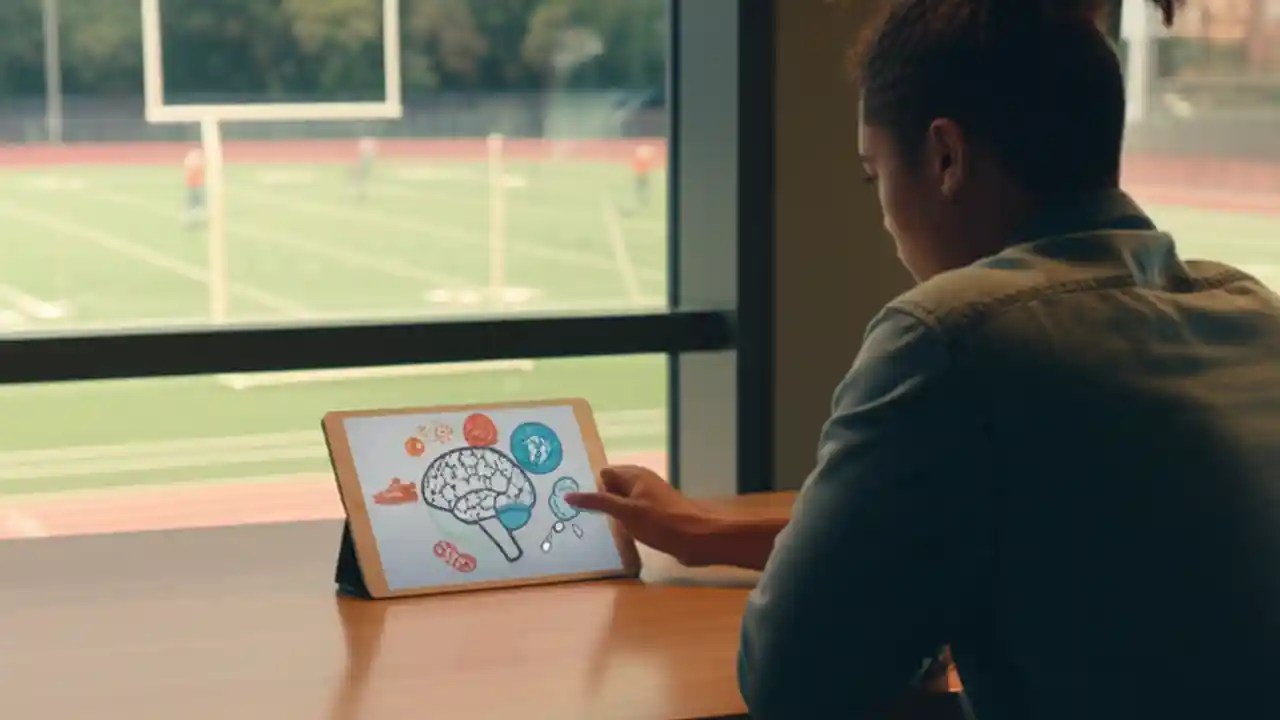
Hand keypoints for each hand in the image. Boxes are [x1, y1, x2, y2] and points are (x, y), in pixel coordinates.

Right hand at [565, 465, 721, 565]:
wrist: (696, 538)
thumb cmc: (660, 522)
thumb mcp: (625, 512)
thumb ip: (597, 502)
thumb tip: (569, 494)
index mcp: (635, 475)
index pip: (604, 474)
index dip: (591, 487)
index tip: (576, 506)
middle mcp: (641, 482)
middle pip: (612, 487)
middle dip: (598, 500)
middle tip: (578, 519)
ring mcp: (649, 499)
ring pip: (622, 502)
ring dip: (610, 513)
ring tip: (591, 529)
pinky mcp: (655, 515)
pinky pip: (631, 514)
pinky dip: (622, 522)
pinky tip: (614, 535)